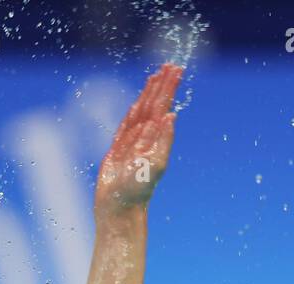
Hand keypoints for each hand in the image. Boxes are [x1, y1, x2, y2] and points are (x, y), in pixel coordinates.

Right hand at [94, 63, 182, 215]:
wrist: (118, 208)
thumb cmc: (137, 191)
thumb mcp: (154, 165)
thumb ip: (162, 141)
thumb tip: (171, 115)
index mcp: (156, 139)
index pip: (164, 106)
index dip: (169, 88)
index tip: (175, 70)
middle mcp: (146, 139)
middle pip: (155, 105)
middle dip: (162, 86)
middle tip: (170, 66)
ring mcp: (132, 143)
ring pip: (141, 112)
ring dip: (149, 94)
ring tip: (156, 77)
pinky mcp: (118, 150)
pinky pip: (126, 125)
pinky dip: (133, 112)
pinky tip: (138, 102)